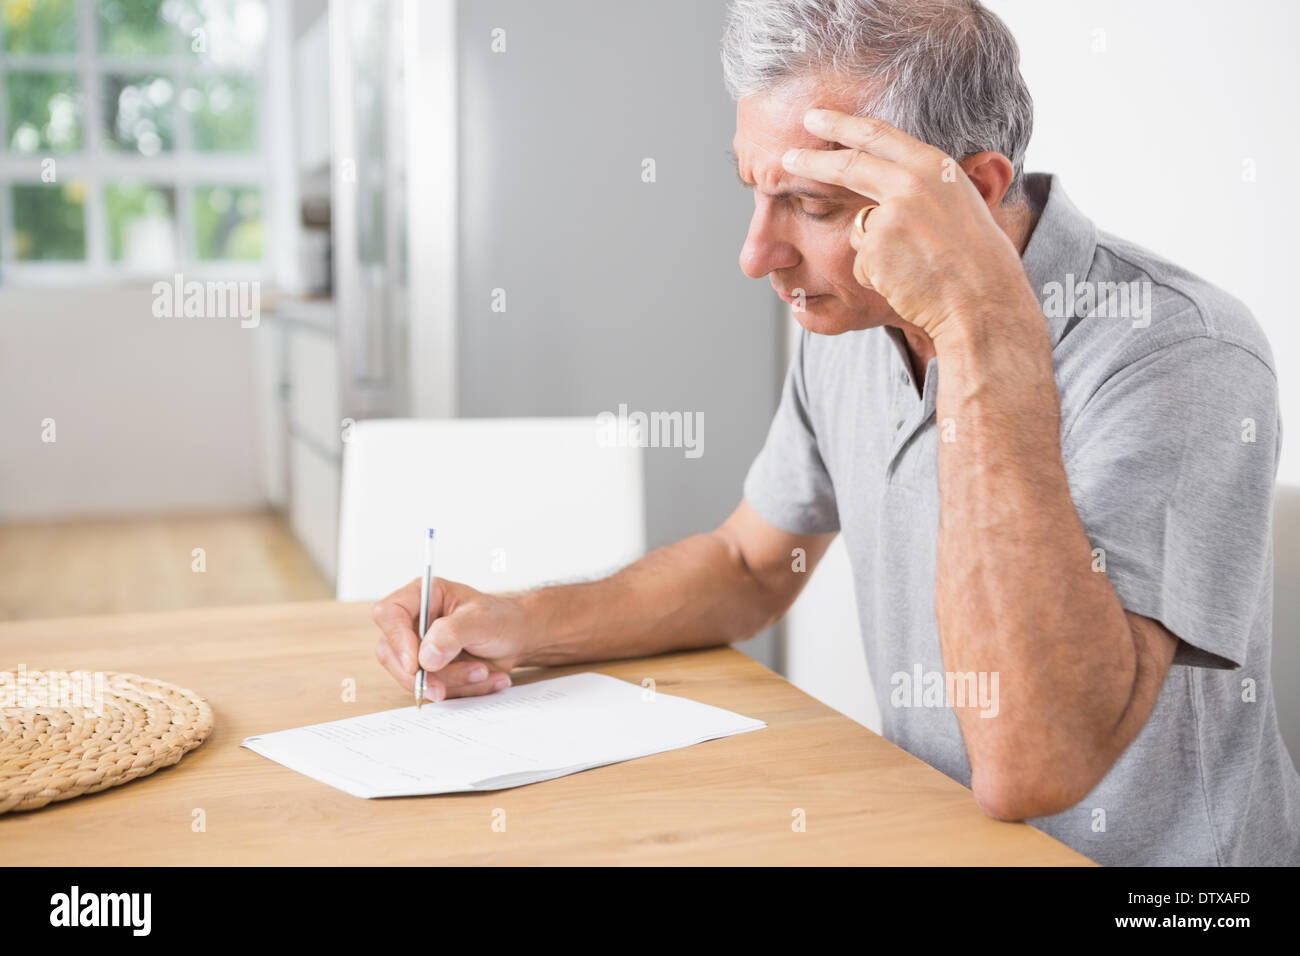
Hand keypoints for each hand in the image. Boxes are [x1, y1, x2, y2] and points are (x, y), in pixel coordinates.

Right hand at [372, 577, 528, 701]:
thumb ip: (453, 633)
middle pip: (392, 653)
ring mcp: (418, 648)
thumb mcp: (482, 620)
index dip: (397, 640)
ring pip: (412, 676)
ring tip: (483, 671)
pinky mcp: (429, 670)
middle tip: (454, 681)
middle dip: (425, 674)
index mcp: (422, 595)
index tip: (416, 665)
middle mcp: (414, 621)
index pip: (389, 614)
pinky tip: (486, 677)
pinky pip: (431, 688)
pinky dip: (460, 690)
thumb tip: (426, 657)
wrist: (519, 639)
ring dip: (450, 682)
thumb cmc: (502, 619)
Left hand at [780, 108, 1037, 342]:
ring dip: (877, 253)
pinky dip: (877, 277)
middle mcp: (911, 182)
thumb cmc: (974, 262)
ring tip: (916, 267)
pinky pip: (862, 264)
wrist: (982, 301)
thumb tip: (880, 179)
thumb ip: (919, 186)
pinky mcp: (874, 247)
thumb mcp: (955, 204)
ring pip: (861, 229)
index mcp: (935, 166)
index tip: (815, 117)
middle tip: (786, 157)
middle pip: (849, 164)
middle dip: (812, 160)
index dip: (842, 124)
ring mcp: (891, 213)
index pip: (878, 134)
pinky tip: (907, 281)